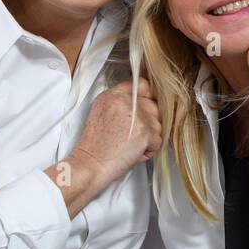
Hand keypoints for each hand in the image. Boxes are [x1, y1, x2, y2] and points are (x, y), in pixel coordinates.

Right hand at [67, 77, 162, 195]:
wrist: (90, 164)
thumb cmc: (95, 146)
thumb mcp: (100, 113)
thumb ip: (120, 103)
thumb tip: (142, 102)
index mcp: (112, 95)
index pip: (141, 84)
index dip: (149, 95)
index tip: (148, 105)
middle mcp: (125, 102)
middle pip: (153, 105)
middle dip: (149, 122)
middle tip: (132, 134)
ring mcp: (137, 116)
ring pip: (158, 124)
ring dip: (149, 137)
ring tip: (130, 144)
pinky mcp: (145, 132)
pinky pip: (158, 140)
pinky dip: (149, 150)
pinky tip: (133, 152)